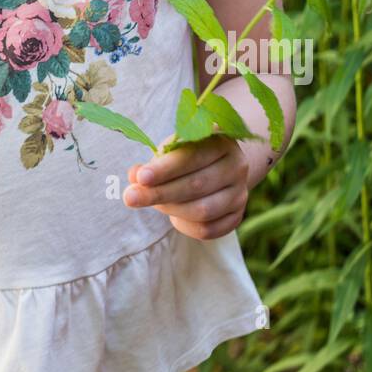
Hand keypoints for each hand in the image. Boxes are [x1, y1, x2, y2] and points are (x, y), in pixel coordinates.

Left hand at [123, 134, 249, 240]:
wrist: (220, 166)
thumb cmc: (189, 155)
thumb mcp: (172, 150)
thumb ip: (154, 163)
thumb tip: (133, 177)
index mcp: (221, 141)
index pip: (191, 157)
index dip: (165, 169)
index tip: (141, 177)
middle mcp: (237, 166)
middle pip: (196, 186)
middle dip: (159, 193)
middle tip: (130, 197)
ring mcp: (240, 193)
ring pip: (203, 211)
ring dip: (170, 209)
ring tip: (153, 203)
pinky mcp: (237, 216)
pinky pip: (208, 230)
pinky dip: (185, 225)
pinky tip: (174, 216)